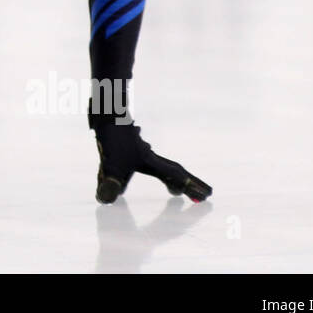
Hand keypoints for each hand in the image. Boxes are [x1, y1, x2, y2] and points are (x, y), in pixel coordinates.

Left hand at [90, 112, 211, 203]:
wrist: (107, 112)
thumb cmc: (111, 139)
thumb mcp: (109, 165)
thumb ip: (110, 184)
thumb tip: (106, 200)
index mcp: (150, 161)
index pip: (175, 176)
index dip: (190, 186)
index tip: (206, 196)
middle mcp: (148, 155)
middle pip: (174, 170)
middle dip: (190, 182)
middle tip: (206, 193)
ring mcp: (139, 148)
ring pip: (160, 164)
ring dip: (170, 176)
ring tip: (173, 188)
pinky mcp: (128, 143)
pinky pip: (144, 157)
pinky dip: (149, 164)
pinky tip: (144, 158)